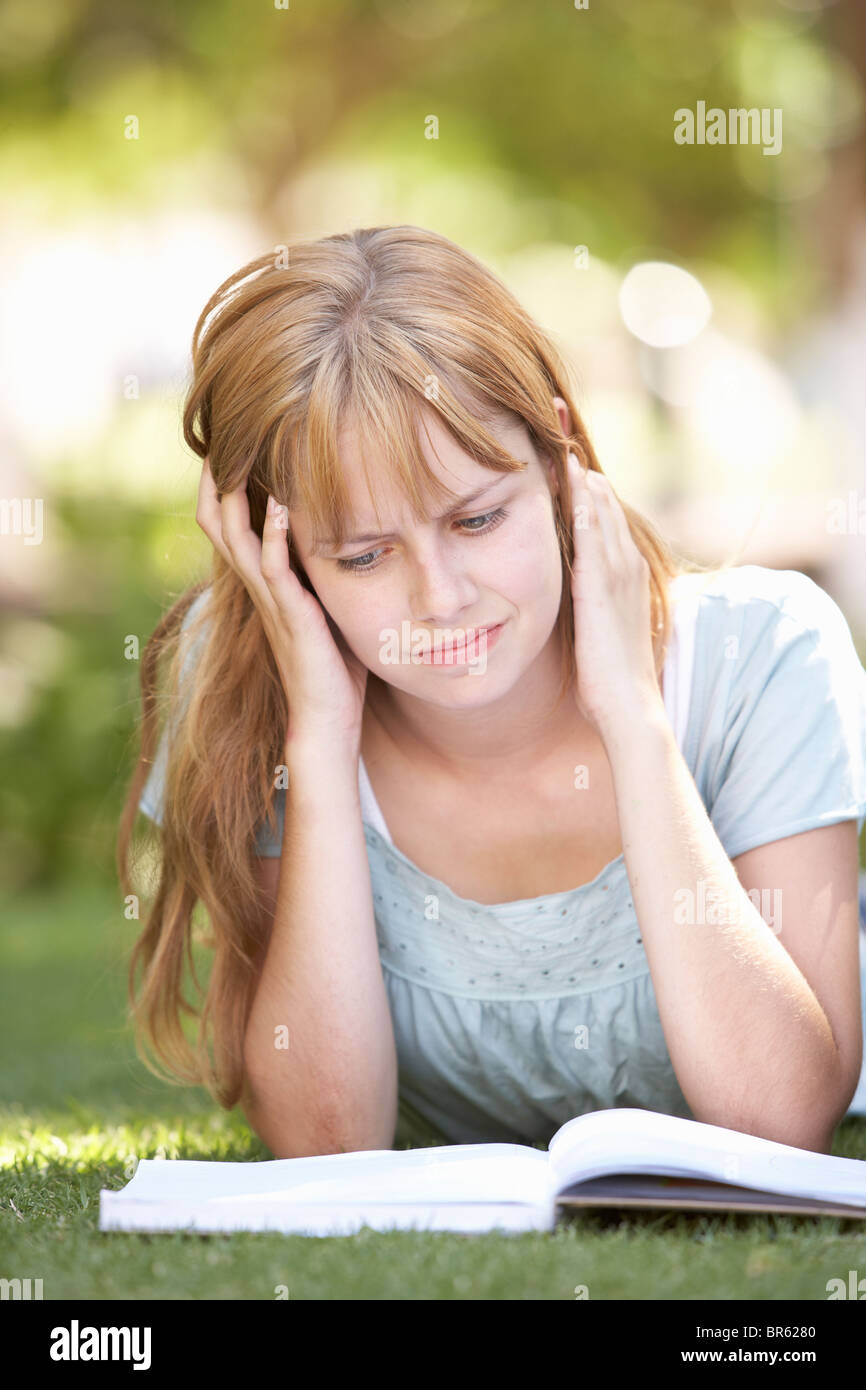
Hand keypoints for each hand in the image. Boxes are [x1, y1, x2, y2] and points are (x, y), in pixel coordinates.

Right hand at [195, 458, 368, 750]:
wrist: (327, 723)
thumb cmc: (333, 667)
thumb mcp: (326, 605)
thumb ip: (322, 571)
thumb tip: (344, 532)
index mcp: (266, 580)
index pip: (231, 519)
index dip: (226, 480)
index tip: (235, 435)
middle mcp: (260, 586)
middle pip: (217, 518)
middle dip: (217, 474)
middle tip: (221, 427)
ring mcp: (271, 601)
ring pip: (235, 536)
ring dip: (235, 492)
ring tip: (236, 449)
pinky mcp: (291, 617)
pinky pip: (271, 569)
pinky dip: (271, 533)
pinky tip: (276, 503)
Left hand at [567, 450, 663, 740]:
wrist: (629, 707)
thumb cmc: (610, 679)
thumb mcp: (599, 630)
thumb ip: (589, 605)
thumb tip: (574, 598)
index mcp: (626, 576)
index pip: (607, 521)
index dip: (589, 490)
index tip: (569, 459)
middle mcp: (628, 567)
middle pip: (606, 506)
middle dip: (584, 472)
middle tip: (562, 431)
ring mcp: (618, 575)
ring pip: (602, 513)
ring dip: (584, 479)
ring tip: (564, 443)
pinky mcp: (603, 587)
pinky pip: (594, 536)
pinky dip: (586, 506)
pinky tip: (575, 481)